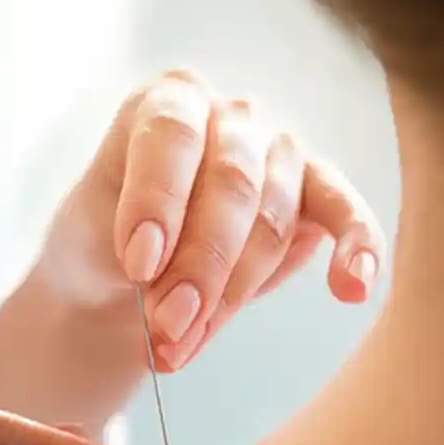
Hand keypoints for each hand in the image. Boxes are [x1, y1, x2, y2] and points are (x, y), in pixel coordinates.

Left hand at [41, 68, 386, 371]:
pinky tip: (351, 287)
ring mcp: (278, 150)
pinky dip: (356, 247)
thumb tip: (172, 288)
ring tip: (185, 344)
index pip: (173, 135)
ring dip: (231, 295)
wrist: (126, 274)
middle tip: (166, 326)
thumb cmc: (104, 242)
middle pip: (233, 185)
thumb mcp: (86, 238)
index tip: (139, 264)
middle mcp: (229, 115)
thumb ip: (124, 252)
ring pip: (273, 221)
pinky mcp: (317, 193)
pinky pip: (346, 214)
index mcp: (167, 100)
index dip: (158, 200)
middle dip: (199, 267)